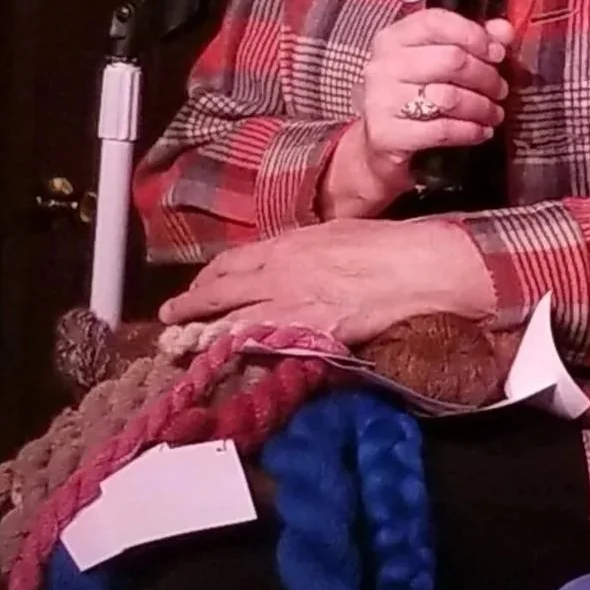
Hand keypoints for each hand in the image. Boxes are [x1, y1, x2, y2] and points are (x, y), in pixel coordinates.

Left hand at [158, 218, 494, 344]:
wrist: (420, 266)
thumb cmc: (393, 244)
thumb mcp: (343, 232)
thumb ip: (308, 247)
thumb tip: (293, 260)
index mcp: (292, 242)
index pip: (235, 260)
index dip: (210, 275)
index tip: (198, 285)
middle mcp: (281, 270)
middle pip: (221, 288)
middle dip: (190, 304)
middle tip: (170, 316)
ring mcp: (290, 302)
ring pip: (230, 319)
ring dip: (201, 332)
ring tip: (180, 342)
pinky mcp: (305, 332)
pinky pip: (261, 342)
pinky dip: (237, 349)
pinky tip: (222, 357)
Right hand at [324, 10, 513, 216]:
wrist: (380, 142)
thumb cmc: (415, 93)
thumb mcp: (440, 60)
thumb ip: (475, 39)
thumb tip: (504, 31)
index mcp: (394, 38)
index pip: (436, 22)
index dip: (474, 35)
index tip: (497, 53)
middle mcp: (383, 65)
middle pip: (451, 60)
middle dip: (486, 76)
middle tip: (500, 88)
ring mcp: (381, 100)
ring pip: (449, 97)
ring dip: (482, 106)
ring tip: (494, 112)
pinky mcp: (386, 134)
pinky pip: (442, 130)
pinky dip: (470, 131)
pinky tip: (481, 131)